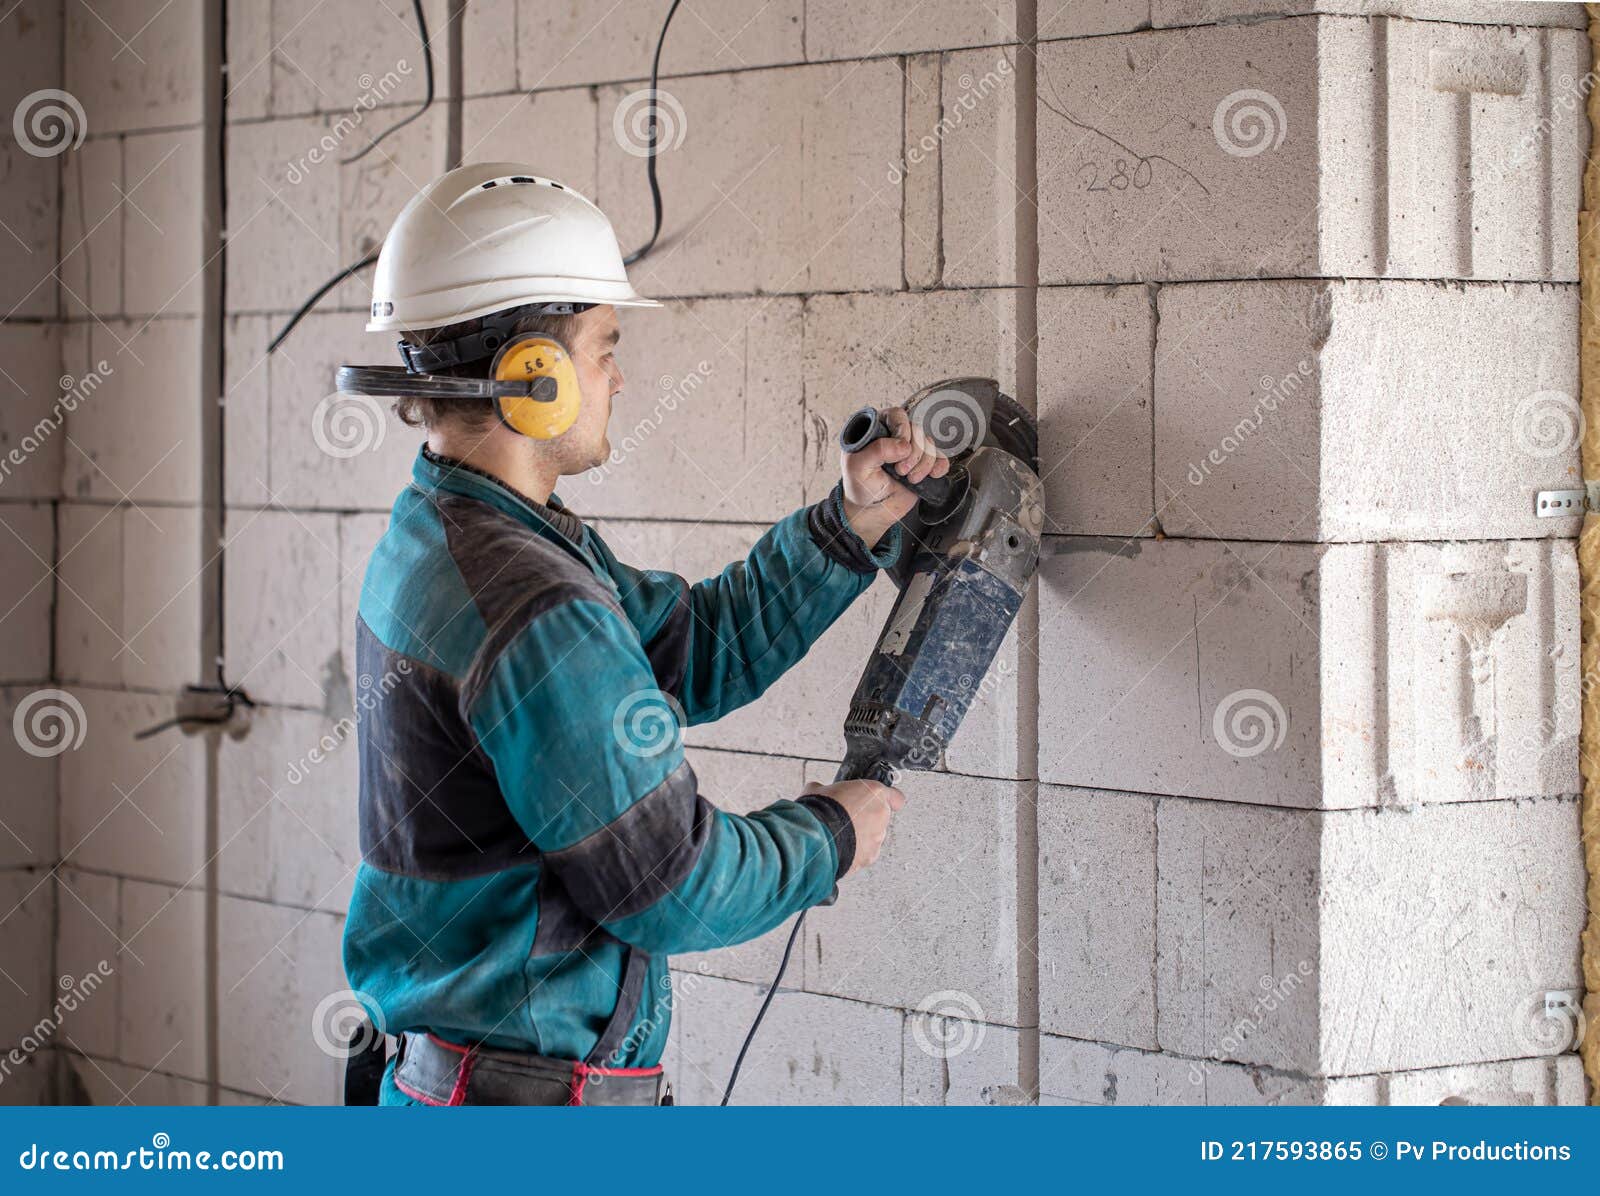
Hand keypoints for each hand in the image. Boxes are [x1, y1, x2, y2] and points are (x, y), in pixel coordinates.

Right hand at [804, 779, 904, 876]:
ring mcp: (877, 839)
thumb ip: (827, 789)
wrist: (816, 839)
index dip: (888, 799)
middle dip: (865, 818)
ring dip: (860, 836)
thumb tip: (818, 790)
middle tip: (846, 818)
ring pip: (873, 837)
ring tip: (839, 835)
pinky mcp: (869, 858)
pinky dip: (855, 852)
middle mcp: (881, 816)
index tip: (880, 802)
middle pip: (880, 817)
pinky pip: (865, 853)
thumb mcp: (818, 790)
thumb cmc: (820, 812)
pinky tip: (839, 847)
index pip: (896, 797)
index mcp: (875, 794)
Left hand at [840, 406, 950, 549]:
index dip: (902, 429)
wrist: (871, 512)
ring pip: (929, 444)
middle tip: (901, 470)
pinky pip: (940, 458)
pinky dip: (939, 466)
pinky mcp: (923, 465)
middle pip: (917, 430)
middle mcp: (895, 437)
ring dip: (924, 463)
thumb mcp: (858, 467)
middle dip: (914, 453)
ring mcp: (911, 451)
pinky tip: (932, 476)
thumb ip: (876, 451)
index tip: (901, 450)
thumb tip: (904, 445)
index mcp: (876, 429)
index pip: (896, 415)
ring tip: (910, 479)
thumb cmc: (860, 487)